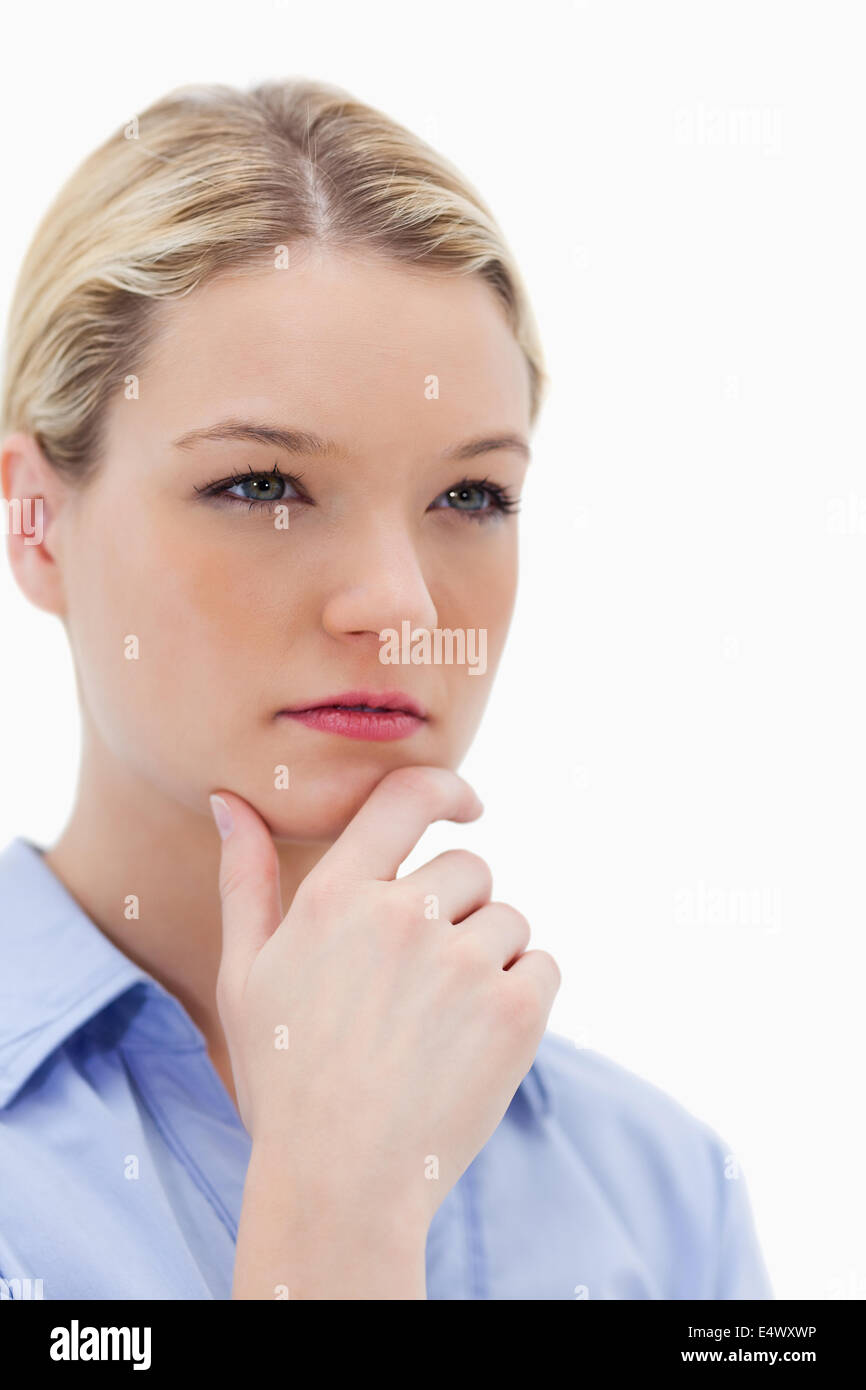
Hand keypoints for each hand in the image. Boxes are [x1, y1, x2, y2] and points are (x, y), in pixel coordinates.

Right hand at [211, 765, 559, 1286]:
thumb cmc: (286, 1077)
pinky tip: (476, 1041)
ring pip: (510, 919)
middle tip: (423, 983)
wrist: (341, 1182)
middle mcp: (403, 916)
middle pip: (471, 868)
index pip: (407, 797)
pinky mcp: (516, 1009)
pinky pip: (543, 965)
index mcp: (336, 896)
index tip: (467, 805)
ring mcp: (464, 962)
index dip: (447, 789)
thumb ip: (244, 879)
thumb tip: (230, 801)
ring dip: (491, 956)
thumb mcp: (246, 975)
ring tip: (443, 1023)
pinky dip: (524, 994)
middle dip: (459, 910)